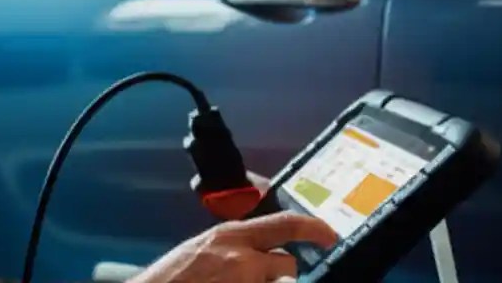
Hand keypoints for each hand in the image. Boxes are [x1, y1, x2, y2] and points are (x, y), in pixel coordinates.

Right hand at [130, 211, 337, 282]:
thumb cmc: (171, 279)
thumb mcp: (202, 249)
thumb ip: (233, 246)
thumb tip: (259, 251)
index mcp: (230, 236)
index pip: (285, 224)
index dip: (314, 228)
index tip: (331, 235)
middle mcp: (242, 259)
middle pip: (287, 265)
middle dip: (278, 274)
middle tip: (253, 278)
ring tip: (231, 281)